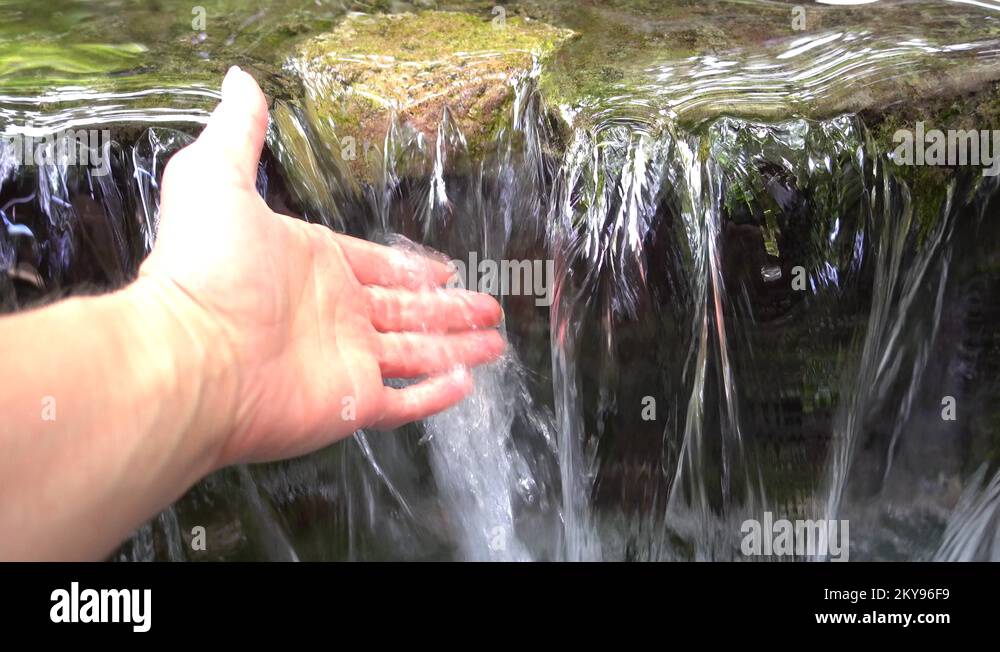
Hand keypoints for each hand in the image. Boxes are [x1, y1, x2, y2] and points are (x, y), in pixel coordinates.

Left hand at [139, 66, 503, 467]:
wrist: (190, 356)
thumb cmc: (203, 270)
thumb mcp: (216, 180)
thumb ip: (238, 133)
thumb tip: (241, 81)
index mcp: (315, 268)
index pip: (378, 268)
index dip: (413, 269)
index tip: (445, 271)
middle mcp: (335, 315)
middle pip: (408, 311)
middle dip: (450, 310)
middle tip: (489, 310)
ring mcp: (345, 362)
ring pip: (416, 353)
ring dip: (456, 348)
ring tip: (495, 343)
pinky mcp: (350, 404)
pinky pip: (403, 403)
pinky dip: (435, 397)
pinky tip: (466, 384)